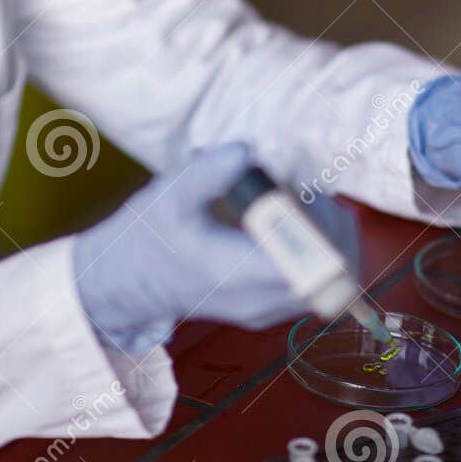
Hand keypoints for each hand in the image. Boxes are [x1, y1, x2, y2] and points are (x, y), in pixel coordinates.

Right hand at [71, 144, 361, 352]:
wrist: (123, 282)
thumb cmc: (145, 239)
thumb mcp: (168, 196)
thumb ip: (209, 173)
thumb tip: (246, 151)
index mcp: (237, 274)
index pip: (313, 266)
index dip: (326, 228)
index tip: (308, 194)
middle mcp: (259, 301)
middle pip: (335, 279)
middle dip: (337, 231)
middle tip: (313, 194)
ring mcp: (265, 310)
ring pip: (332, 287)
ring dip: (332, 243)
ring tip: (306, 208)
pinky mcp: (267, 309)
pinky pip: (316, 288)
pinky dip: (320, 256)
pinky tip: (296, 226)